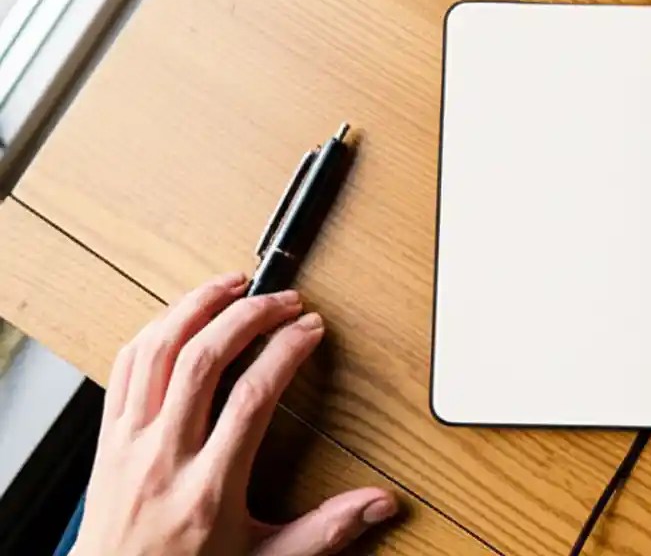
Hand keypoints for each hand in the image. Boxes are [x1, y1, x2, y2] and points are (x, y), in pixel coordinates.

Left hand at [72, 273, 398, 555]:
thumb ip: (325, 531)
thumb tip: (378, 505)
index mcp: (207, 489)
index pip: (251, 399)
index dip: (285, 353)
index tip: (309, 330)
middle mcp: (163, 458)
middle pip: (202, 361)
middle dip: (248, 316)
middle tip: (282, 300)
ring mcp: (129, 442)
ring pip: (157, 352)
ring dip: (196, 307)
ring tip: (232, 284)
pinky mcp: (106, 437)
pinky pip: (125, 366)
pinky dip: (155, 330)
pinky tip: (181, 316)